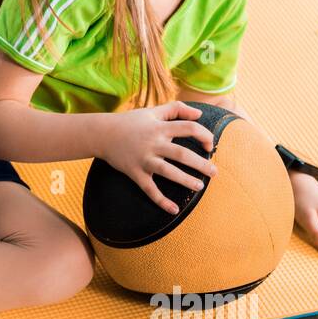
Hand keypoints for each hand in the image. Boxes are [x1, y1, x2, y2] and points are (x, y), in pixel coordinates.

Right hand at [98, 101, 216, 214]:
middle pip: (182, 154)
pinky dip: (161, 201)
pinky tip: (174, 210)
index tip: (210, 145)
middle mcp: (153, 143)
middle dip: (201, 164)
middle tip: (215, 172)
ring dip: (186, 181)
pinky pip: (150, 189)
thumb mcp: (153, 111)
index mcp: (160, 127)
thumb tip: (200, 113)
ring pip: (168, 172)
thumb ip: (176, 109)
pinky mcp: (135, 173)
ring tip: (200, 187)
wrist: (102, 134)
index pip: (189, 128)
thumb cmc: (131, 122)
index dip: (204, 135)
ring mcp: (144, 160)